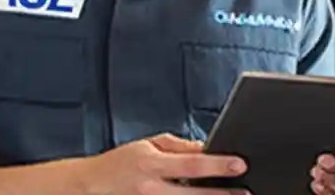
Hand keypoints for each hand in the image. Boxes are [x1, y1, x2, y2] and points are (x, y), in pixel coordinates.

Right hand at [72, 133, 249, 194]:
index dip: (218, 165)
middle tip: (246, 192)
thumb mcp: (147, 145)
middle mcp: (151, 189)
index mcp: (151, 164)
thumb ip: (178, 147)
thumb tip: (206, 148)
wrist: (88, 188)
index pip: (192, 164)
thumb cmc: (119, 164)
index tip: (240, 164)